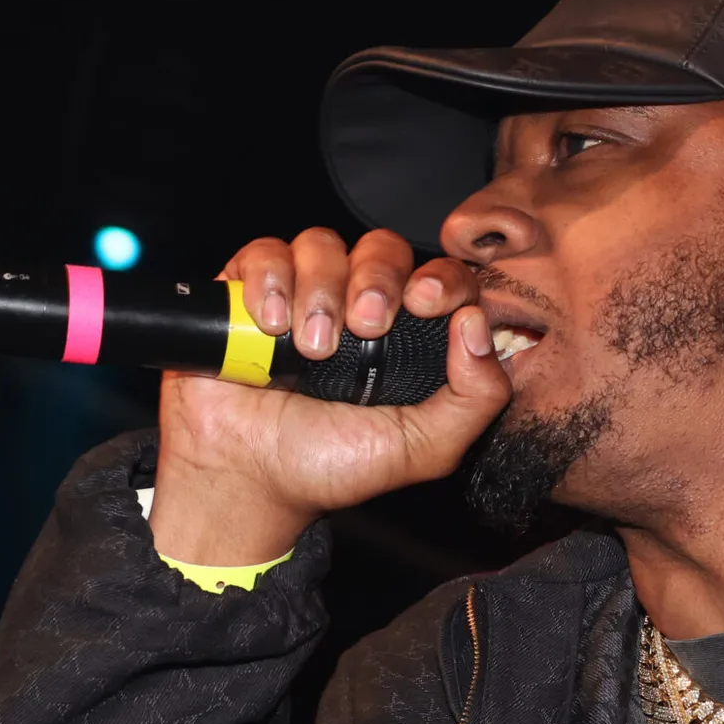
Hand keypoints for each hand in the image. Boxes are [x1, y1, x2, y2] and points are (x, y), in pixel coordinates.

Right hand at [146, 227, 506, 564]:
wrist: (247, 478)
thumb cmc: (330, 465)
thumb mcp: (423, 447)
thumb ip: (474, 398)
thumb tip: (476, 324)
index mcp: (408, 338)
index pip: (441, 279)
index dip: (441, 278)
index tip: (425, 303)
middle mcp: (357, 306)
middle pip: (382, 248)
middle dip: (376, 279)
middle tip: (364, 327)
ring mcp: (302, 294)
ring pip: (322, 245)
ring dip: (320, 290)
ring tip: (310, 347)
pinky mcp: (249, 292)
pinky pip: (264, 252)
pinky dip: (268, 280)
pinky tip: (268, 323)